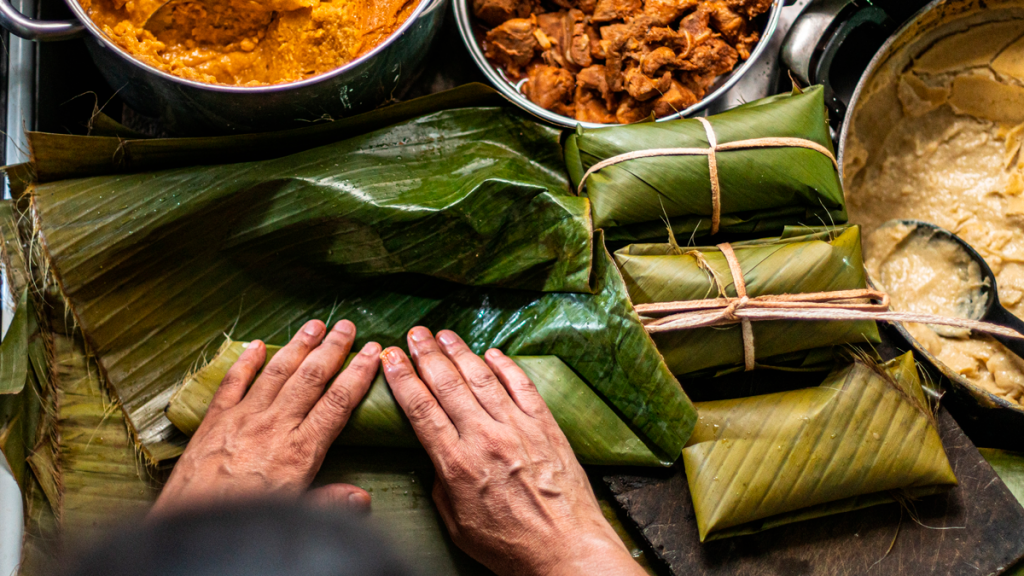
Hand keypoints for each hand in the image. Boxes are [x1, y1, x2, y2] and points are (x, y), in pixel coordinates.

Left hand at [150, 319, 381, 516]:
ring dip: (298, 346)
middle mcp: (274, 426)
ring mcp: (243, 419)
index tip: (372, 353)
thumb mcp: (296, 514)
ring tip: (314, 325)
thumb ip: (330, 502)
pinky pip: (233, 383)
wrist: (194, 529)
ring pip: (276, 373)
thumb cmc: (247, 522)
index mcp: (300, 451)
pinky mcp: (215, 421)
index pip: (337, 402)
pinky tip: (258, 344)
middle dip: (331, 349)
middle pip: (310, 378)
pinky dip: (246, 362)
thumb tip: (362, 498)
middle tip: (347, 327)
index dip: (358, 374)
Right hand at [381, 327, 643, 575]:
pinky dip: (505, 366)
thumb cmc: (510, 546)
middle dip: (427, 355)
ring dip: (460, 352)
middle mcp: (486, 438)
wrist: (566, 550)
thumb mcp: (458, 524)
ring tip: (444, 335)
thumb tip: (437, 458)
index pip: (421, 409)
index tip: (390, 357)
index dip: (403, 378)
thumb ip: (442, 486)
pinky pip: (522, 386)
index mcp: (457, 464)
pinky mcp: (546, 426)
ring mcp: (518, 428)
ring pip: (482, 378)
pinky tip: (491, 353)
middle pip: (448, 385)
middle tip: (414, 333)